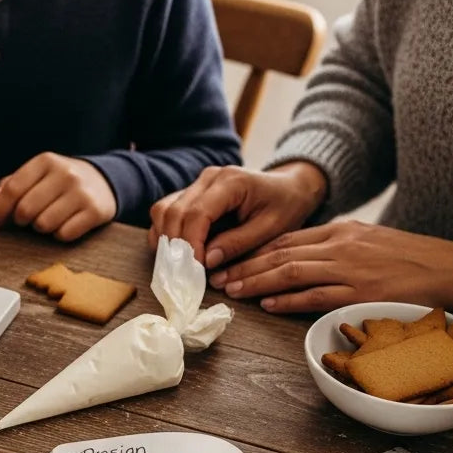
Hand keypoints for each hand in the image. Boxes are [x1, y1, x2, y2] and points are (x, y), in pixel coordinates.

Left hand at [0, 153, 116, 241]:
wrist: (104, 180)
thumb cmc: (60, 181)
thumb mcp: (37, 176)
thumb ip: (12, 186)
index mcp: (45, 161)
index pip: (12, 189)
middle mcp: (65, 174)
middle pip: (25, 210)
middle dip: (21, 220)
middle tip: (25, 220)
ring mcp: (81, 192)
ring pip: (44, 225)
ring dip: (40, 228)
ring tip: (47, 219)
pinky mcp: (95, 211)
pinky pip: (64, 234)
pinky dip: (60, 234)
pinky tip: (65, 224)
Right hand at [147, 162, 326, 266]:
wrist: (290, 187)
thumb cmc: (286, 206)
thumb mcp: (272, 229)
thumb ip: (238, 243)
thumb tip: (206, 260)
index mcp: (231, 181)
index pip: (197, 213)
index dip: (191, 244)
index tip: (195, 270)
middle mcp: (208, 178)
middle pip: (173, 211)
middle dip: (174, 246)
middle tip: (183, 274)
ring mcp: (196, 184)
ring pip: (162, 210)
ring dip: (164, 239)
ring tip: (177, 266)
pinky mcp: (190, 193)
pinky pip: (165, 211)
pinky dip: (164, 234)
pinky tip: (176, 254)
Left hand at [209, 220, 452, 313]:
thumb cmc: (412, 260)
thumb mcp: (370, 242)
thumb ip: (336, 248)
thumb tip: (302, 262)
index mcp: (342, 231)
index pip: (287, 238)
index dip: (254, 250)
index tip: (230, 259)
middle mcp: (342, 245)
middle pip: (281, 253)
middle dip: (246, 265)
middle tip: (219, 277)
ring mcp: (351, 269)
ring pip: (292, 272)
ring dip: (258, 282)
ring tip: (234, 290)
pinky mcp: (363, 292)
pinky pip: (318, 296)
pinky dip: (289, 300)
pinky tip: (268, 305)